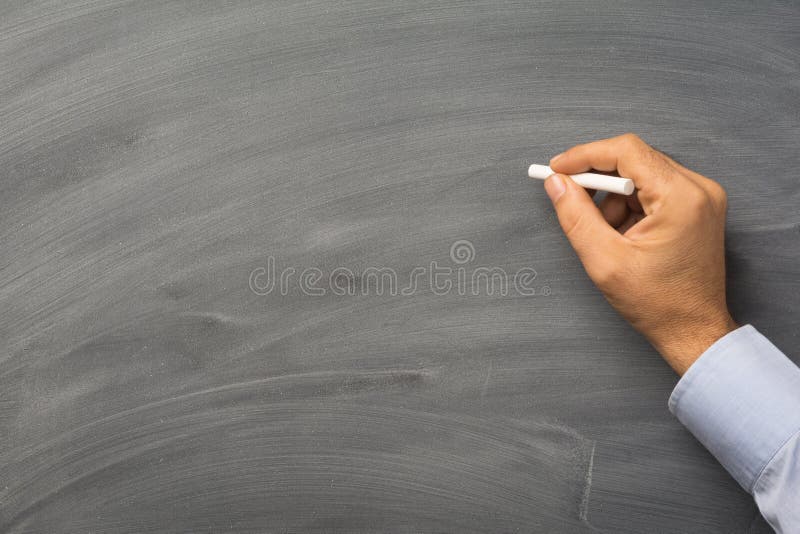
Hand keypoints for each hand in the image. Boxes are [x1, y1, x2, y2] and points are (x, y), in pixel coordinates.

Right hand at [542, 133, 736, 374]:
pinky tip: (623, 236)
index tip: (557, 168)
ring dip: (614, 198)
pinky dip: (630, 206)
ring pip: (641, 175)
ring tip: (606, 235)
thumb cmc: (657, 303)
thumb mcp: (604, 261)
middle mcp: (698, 189)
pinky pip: (653, 190)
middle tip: (569, 197)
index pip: (627, 151)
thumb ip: (576, 216)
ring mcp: (702, 197)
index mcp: (681, 198)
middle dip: (598, 180)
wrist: (693, 330)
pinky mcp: (698, 207)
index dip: (586, 155)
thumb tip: (556, 183)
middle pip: (635, 160)